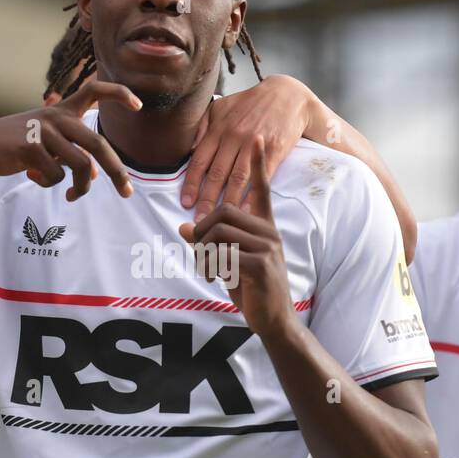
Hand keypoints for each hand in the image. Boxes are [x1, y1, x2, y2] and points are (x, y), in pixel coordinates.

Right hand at [0, 77, 140, 200]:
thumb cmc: (16, 146)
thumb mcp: (46, 146)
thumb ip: (71, 154)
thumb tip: (93, 175)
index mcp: (61, 111)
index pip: (93, 91)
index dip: (118, 94)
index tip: (138, 105)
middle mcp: (55, 117)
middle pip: (97, 144)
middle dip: (117, 171)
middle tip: (126, 192)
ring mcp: (42, 131)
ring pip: (80, 165)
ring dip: (80, 188)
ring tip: (70, 197)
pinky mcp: (29, 147)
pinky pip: (55, 176)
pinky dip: (50, 184)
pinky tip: (34, 178)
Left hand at [179, 143, 294, 336]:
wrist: (274, 320)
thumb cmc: (252, 289)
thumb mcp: (227, 262)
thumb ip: (210, 243)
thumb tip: (184, 227)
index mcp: (264, 227)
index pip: (261, 189)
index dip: (257, 164)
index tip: (255, 137)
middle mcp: (268, 232)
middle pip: (223, 212)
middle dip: (202, 231)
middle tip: (200, 254)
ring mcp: (267, 248)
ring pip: (219, 233)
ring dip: (203, 253)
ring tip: (207, 271)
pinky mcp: (261, 265)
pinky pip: (223, 254)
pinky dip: (210, 267)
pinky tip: (215, 280)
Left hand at [181, 75, 312, 216]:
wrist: (288, 96)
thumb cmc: (251, 103)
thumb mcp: (222, 106)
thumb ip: (203, 125)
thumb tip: (189, 148)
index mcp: (219, 129)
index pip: (200, 160)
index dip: (191, 183)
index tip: (185, 202)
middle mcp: (234, 137)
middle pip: (217, 173)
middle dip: (206, 199)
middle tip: (198, 221)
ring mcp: (254, 144)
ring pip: (237, 177)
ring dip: (226, 201)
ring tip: (218, 219)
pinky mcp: (275, 150)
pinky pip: (261, 176)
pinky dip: (252, 193)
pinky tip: (244, 209)